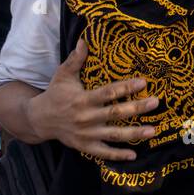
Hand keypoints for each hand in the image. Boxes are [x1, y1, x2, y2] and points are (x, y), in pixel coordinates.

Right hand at [26, 39, 158, 161]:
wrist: (38, 120)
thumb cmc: (55, 94)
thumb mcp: (63, 75)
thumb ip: (76, 59)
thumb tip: (84, 39)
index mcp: (82, 99)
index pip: (108, 93)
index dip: (125, 87)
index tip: (143, 82)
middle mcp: (86, 118)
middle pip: (115, 113)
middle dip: (137, 108)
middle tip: (155, 102)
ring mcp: (86, 134)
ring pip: (114, 135)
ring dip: (134, 134)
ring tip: (153, 130)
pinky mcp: (84, 146)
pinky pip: (103, 152)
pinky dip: (118, 155)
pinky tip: (134, 154)